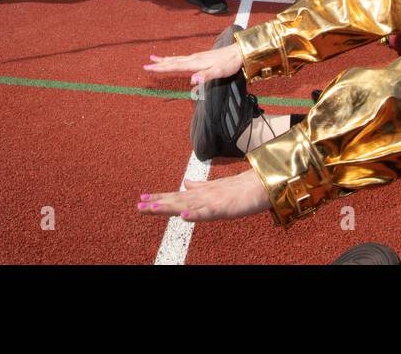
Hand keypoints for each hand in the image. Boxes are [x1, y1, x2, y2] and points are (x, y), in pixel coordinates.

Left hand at [138, 169, 269, 221]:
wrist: (262, 185)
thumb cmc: (240, 188)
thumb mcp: (216, 189)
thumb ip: (200, 187)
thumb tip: (185, 184)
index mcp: (201, 194)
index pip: (177, 196)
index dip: (160, 198)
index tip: (142, 199)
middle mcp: (203, 196)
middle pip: (178, 200)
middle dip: (158, 203)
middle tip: (139, 205)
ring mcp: (213, 201)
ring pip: (188, 205)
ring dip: (171, 206)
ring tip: (154, 208)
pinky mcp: (224, 208)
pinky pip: (208, 212)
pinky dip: (195, 214)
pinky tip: (183, 216)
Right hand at [144, 27, 243, 84]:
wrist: (239, 52)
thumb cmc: (230, 64)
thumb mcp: (219, 72)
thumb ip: (206, 76)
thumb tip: (192, 80)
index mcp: (196, 63)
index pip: (175, 66)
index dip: (162, 68)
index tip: (149, 68)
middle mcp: (194, 59)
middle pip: (173, 62)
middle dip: (159, 65)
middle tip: (145, 65)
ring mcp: (197, 57)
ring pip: (177, 59)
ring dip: (165, 60)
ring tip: (154, 59)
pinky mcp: (201, 57)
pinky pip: (183, 59)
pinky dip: (175, 60)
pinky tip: (175, 61)